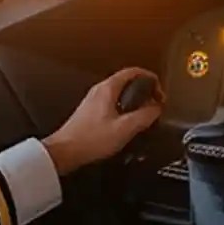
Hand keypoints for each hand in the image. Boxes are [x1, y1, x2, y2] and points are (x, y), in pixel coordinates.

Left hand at [42, 67, 164, 175]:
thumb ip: (145, 116)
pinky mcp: (90, 112)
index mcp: (108, 88)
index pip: (134, 72)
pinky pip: (113, 102)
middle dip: (145, 91)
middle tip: (155, 104)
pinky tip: (128, 124)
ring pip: (120, 92)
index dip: (151, 79)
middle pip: (128, 81)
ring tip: (144, 115)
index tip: (159, 92)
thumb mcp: (125, 128)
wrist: (64, 152)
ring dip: (135, 100)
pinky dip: (125, 108)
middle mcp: (100, 90)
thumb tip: (157, 108)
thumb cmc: (91, 140)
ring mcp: (94, 100)